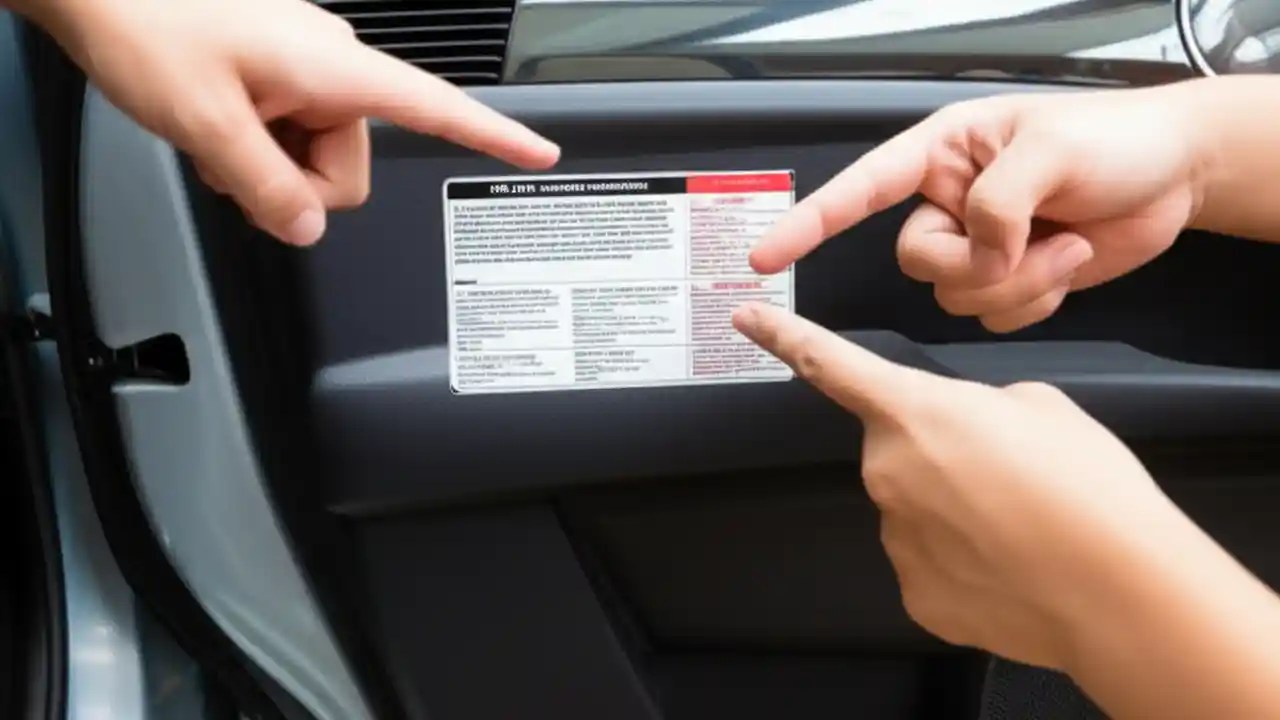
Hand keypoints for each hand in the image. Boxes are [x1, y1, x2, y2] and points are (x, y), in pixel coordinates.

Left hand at [25, 0, 558, 245]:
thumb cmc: (145, 21)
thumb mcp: (207, 125)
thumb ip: (269, 190)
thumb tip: (309, 229)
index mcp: (335, 67)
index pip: (435, 107)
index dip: (494, 135)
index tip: (540, 153)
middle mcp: (331, 64)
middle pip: (349, 168)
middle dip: (294, 183)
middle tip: (235, 159)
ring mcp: (304, 69)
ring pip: (316, 160)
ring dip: (268, 165)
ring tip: (218, 134)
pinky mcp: (280, 72)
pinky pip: (290, 135)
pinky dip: (256, 146)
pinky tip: (219, 126)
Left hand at [733, 301, 1182, 668]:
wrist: (1120, 589)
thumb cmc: (1088, 487)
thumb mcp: (1041, 406)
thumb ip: (981, 407)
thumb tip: (971, 434)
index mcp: (913, 411)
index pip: (829, 363)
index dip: (783, 337)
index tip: (744, 319)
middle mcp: (887, 472)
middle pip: (898, 450)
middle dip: (939, 454)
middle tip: (1008, 473)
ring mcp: (896, 538)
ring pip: (915, 509)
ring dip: (954, 509)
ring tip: (1021, 523)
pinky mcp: (917, 593)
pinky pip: (930, 562)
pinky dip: (964, 561)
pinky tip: (1010, 564)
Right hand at [750, 84, 1211, 331]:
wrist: (1177, 175)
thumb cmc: (1115, 137)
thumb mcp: (1050, 148)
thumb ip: (998, 201)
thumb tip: (980, 251)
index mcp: (943, 153)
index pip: (859, 190)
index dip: (808, 222)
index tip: (763, 257)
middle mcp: (950, 201)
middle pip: (917, 261)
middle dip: (977, 263)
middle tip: (1033, 237)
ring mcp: (979, 243)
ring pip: (955, 296)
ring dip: (1018, 281)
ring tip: (1066, 242)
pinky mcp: (1010, 279)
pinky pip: (994, 315)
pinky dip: (1036, 300)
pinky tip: (1068, 263)